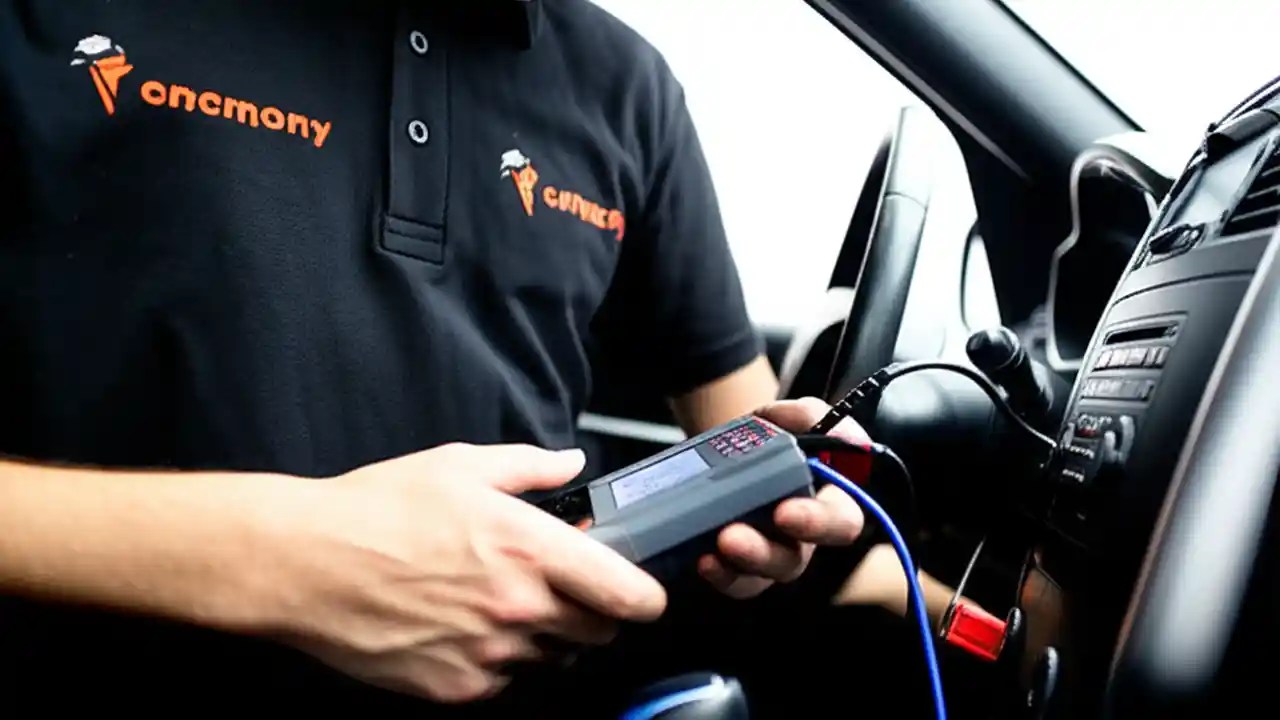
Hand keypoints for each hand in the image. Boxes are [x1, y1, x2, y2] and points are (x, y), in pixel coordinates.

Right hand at [265, 443, 666, 702]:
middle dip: (590, 612)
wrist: (305, 564)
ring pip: (552, 659)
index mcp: (532, 550)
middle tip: (555, 588)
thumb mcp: (460, 466)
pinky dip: (495, 662)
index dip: (644, 595)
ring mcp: (490, 655)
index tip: (638, 591)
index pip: (629, 594)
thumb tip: (572, 462)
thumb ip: (530, 466)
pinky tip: (460, 627)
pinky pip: (503, 682)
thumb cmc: (376, 510)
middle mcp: (520, 609)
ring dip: (540, 638)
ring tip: (493, 603)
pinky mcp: (458, 687)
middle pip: (599, 633)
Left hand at [698, 397, 867, 598]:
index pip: (840, 522)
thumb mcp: (790, 418)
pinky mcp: (734, 566)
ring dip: (734, 567)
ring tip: (711, 550)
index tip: (785, 511)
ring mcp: (766, 557)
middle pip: (792, 560)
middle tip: (732, 537)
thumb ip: (806, 415)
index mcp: (829, 505)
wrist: (731, 451)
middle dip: (762, 552)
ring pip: (757, 577)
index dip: (817, 522)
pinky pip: (728, 579)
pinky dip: (715, 572)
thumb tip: (804, 418)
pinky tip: (700, 559)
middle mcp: (801, 540)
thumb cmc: (774, 439)